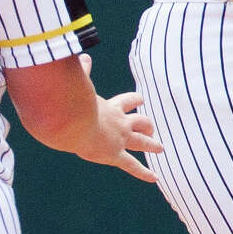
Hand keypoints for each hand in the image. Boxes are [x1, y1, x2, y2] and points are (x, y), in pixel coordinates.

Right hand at [77, 54, 162, 182]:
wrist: (72, 122)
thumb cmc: (73, 102)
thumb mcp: (80, 85)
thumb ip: (83, 71)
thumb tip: (84, 55)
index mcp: (111, 106)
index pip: (128, 101)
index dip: (134, 100)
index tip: (140, 100)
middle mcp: (120, 122)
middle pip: (140, 121)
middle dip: (146, 124)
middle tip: (151, 128)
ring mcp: (119, 139)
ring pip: (141, 142)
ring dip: (151, 145)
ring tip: (160, 148)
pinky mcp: (114, 155)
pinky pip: (132, 165)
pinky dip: (144, 172)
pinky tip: (155, 178)